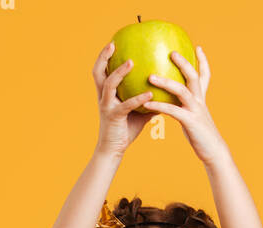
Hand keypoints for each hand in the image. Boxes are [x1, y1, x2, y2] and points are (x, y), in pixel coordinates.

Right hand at [93, 41, 153, 155]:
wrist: (114, 150)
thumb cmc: (125, 130)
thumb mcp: (137, 112)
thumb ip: (148, 100)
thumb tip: (165, 90)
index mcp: (106, 94)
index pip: (102, 70)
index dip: (104, 56)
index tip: (113, 42)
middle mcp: (103, 97)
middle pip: (97, 72)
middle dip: (103, 57)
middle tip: (113, 43)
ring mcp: (107, 107)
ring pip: (109, 84)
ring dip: (119, 72)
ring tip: (131, 62)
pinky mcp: (114, 117)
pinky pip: (126, 105)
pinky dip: (137, 99)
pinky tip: (149, 93)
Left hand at [141, 47, 227, 164]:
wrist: (213, 152)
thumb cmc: (202, 137)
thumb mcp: (195, 119)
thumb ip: (186, 109)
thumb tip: (174, 104)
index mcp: (201, 99)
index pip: (204, 76)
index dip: (203, 61)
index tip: (198, 47)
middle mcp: (200, 101)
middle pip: (193, 76)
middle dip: (184, 63)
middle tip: (172, 51)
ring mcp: (195, 111)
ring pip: (181, 90)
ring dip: (165, 82)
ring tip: (150, 77)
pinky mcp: (190, 122)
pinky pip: (172, 111)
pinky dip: (159, 106)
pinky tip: (146, 104)